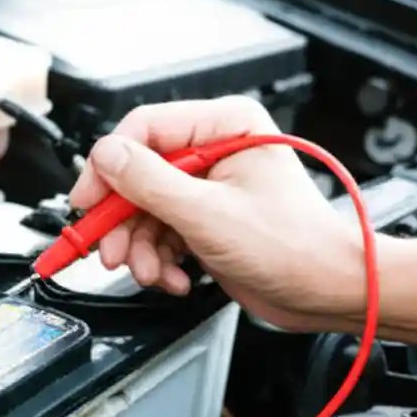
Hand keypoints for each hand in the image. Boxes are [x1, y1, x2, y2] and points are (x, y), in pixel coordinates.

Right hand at [70, 96, 364, 330]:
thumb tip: (106, 157)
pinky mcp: (204, 219)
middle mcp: (215, 149)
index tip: (88, 201)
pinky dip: (158, 261)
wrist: (327, 291)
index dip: (108, 166)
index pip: (143, 130)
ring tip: (149, 272)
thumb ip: (150, 183)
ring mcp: (208, 187)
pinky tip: (173, 277)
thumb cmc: (296, 247)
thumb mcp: (209, 214)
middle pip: (137, 175)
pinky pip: (159, 233)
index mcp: (226, 125)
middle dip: (122, 220)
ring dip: (140, 248)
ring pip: (143, 210)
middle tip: (111, 250)